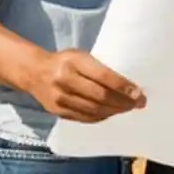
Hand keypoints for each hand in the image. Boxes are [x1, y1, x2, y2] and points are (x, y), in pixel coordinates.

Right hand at [25, 48, 145, 121]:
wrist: (34, 73)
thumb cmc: (65, 61)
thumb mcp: (81, 56)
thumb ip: (100, 67)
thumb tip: (127, 84)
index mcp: (73, 62)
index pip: (104, 76)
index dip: (123, 86)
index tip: (138, 92)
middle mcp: (65, 80)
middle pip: (100, 96)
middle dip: (123, 101)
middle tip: (138, 103)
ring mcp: (60, 98)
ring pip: (94, 109)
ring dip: (114, 111)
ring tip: (128, 108)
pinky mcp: (58, 112)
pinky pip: (85, 117)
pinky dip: (101, 116)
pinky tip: (111, 112)